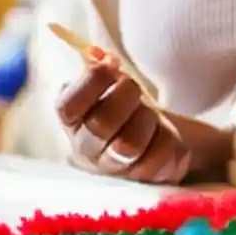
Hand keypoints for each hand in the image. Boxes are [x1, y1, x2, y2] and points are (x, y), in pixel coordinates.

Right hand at [56, 50, 189, 183]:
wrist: (160, 137)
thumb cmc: (128, 106)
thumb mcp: (114, 83)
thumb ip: (102, 68)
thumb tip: (95, 53)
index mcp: (73, 122)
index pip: (67, 106)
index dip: (91, 81)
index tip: (112, 63)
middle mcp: (86, 149)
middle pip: (100, 125)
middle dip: (126, 96)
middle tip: (136, 89)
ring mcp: (113, 170)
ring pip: (128, 145)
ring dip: (147, 119)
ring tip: (150, 114)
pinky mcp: (143, 181)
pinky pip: (158, 157)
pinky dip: (168, 137)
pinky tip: (163, 134)